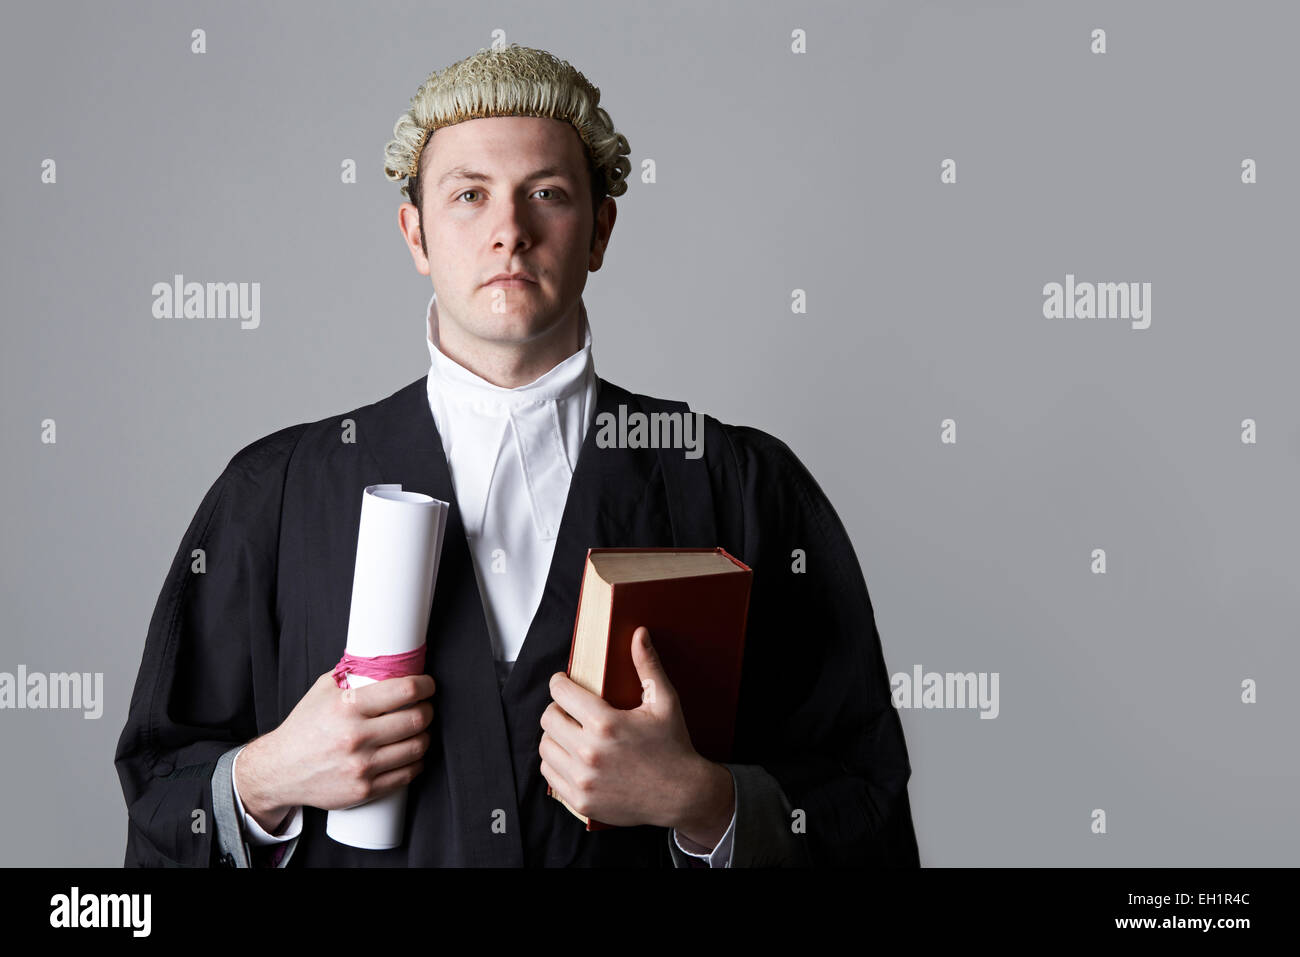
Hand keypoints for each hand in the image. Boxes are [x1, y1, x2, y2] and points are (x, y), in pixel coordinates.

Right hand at [235, 670, 434, 831]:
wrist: (280, 770)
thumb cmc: (304, 727)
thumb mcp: (322, 691)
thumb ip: (352, 674)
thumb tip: (383, 660)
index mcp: (348, 707)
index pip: (404, 691)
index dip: (425, 685)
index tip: (428, 685)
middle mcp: (356, 736)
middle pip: (417, 719)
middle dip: (428, 709)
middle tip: (426, 706)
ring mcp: (361, 766)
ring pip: (417, 747)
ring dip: (426, 735)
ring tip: (420, 729)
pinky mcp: (364, 790)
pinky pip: (407, 774)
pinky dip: (417, 762)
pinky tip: (412, 753)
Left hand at [539, 626, 733, 844]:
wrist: (682, 795)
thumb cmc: (673, 746)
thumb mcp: (664, 702)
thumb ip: (647, 666)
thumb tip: (638, 634)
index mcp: (606, 723)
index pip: (561, 693)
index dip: (559, 682)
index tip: (563, 682)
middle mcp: (589, 752)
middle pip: (548, 718)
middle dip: (557, 708)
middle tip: (569, 708)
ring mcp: (583, 779)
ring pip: (545, 747)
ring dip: (554, 735)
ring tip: (570, 731)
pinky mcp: (581, 799)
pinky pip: (549, 774)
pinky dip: (555, 762)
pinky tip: (571, 756)